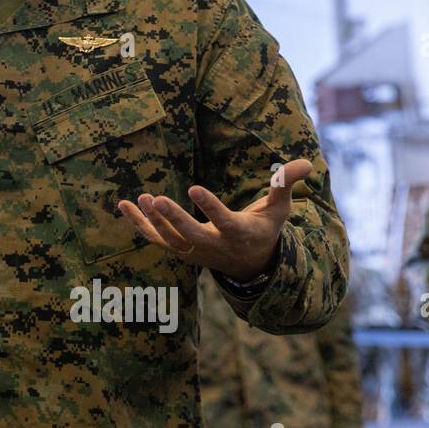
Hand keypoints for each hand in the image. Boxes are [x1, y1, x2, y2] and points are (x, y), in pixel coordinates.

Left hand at [116, 158, 312, 281]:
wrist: (249, 265)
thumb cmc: (264, 228)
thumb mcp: (279, 209)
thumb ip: (286, 185)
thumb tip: (306, 162)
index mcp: (239, 233)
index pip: (224, 221)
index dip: (210, 206)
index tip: (195, 187)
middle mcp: (214, 246)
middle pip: (191, 235)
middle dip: (173, 218)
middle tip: (157, 198)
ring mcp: (194, 251)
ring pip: (170, 240)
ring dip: (153, 221)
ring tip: (142, 198)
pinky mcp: (179, 251)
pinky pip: (154, 239)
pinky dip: (138, 225)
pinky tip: (122, 206)